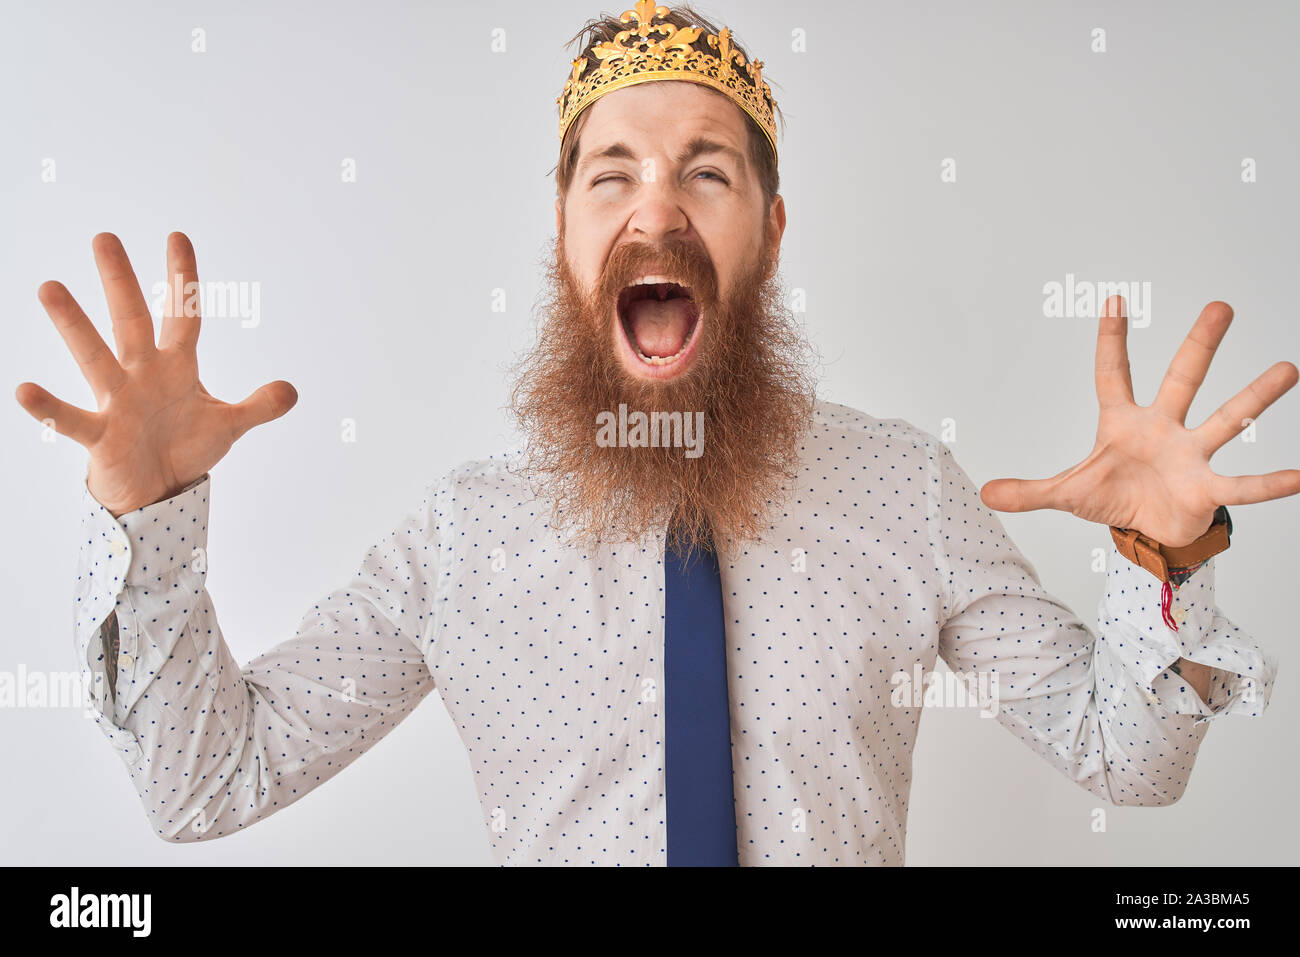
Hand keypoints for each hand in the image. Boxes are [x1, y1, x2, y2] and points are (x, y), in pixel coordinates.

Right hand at [15, 232, 296, 515]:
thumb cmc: (185, 448)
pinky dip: (49, 408)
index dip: (183, 279)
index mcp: (176, 367)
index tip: (177, 236)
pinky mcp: (101, 435)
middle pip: (131, 320)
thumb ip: (259, 406)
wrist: (157, 491)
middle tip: (105, 237)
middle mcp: (142, 374)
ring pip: (95, 356)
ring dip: (74, 325)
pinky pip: (71, 419)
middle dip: (121, 282)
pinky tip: (25, 390)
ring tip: (50, 287)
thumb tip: (292, 391)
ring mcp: (118, 401)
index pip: (183, 315)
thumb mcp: (228, 426)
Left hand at [980, 297, 1299, 546]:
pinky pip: (1241, 486)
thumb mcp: (1066, 494)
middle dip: (1200, 345)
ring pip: (1226, 419)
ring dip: (1254, 398)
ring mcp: (1190, 455)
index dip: (1111, 341)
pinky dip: (1269, 484)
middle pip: (1183, 378)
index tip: (1114, 301)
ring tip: (1286, 369)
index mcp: (1123, 423)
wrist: (1147, 530)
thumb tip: (985, 492)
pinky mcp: (1206, 489)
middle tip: (1221, 306)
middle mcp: (1163, 428)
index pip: (1112, 373)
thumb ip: (1029, 491)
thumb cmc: (1113, 497)